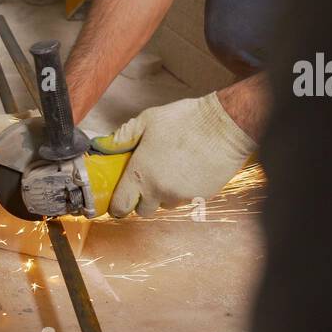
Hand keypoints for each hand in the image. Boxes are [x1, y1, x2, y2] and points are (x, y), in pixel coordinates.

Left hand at [109, 93, 254, 216]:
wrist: (224, 125)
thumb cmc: (185, 120)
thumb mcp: (147, 120)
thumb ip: (124, 136)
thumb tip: (107, 145)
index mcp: (140, 174)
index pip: (120, 205)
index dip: (117, 205)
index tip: (119, 200)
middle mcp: (158, 190)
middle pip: (142, 211)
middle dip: (142, 199)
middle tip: (147, 181)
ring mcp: (181, 196)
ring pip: (165, 205)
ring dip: (163, 195)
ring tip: (171, 171)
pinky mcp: (201, 197)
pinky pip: (186, 200)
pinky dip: (183, 191)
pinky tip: (188, 171)